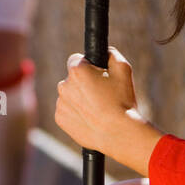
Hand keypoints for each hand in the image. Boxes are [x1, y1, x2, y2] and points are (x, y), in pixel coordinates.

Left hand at [55, 46, 161, 171]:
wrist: (119, 133)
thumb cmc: (122, 101)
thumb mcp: (124, 68)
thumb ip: (111, 53)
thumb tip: (104, 51)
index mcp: (77, 71)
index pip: (76, 59)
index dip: (88, 67)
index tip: (96, 75)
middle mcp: (64, 85)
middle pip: (72, 79)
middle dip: (83, 84)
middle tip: (100, 95)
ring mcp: (60, 104)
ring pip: (69, 96)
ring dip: (79, 99)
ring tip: (97, 109)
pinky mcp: (60, 119)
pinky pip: (67, 111)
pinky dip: (76, 113)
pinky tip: (90, 118)